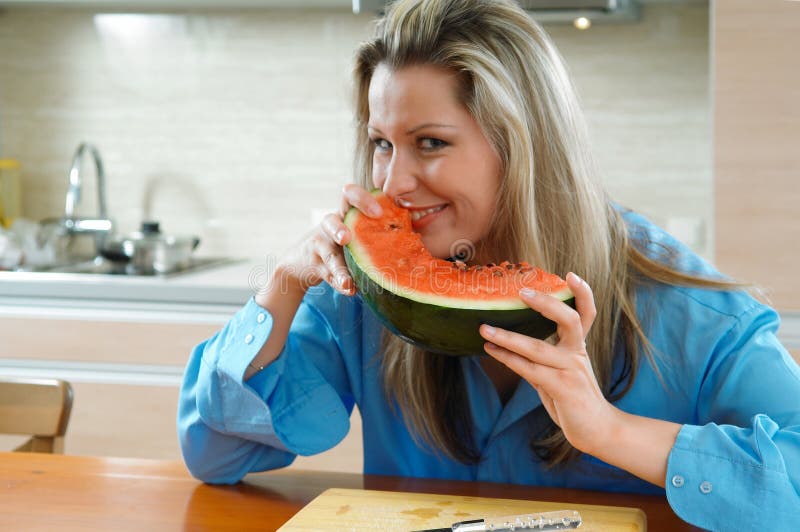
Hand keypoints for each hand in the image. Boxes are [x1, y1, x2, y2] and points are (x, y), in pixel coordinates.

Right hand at [273, 184, 381, 295]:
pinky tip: (349, 290)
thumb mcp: (356, 232)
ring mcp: (320, 246)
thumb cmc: (342, 242)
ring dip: (338, 266)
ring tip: (347, 279)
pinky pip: (327, 274)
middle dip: (338, 228)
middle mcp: (330, 226)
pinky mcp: (314, 265)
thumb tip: (416, 239)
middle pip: (330, 219)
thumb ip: (376, 231)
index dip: (363, 199)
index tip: (380, 212)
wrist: (303, 261)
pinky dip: (339, 282)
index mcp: (345, 214)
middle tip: (347, 238)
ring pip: (327, 254)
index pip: (350, 196)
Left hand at [479, 272, 618, 454]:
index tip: (570, 274)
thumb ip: (543, 355)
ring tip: (485, 328)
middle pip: (570, 320)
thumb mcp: (560, 371)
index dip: (583, 293)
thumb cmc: (574, 398)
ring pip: (539, 348)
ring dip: (508, 337)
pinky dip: (508, 359)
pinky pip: (530, 370)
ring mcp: (571, 371)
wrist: (596, 431)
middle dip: (547, 304)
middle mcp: (577, 354)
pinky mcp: (562, 389)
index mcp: (578, 346)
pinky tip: (491, 351)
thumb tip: (510, 342)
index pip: (586, 314)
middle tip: (522, 291)